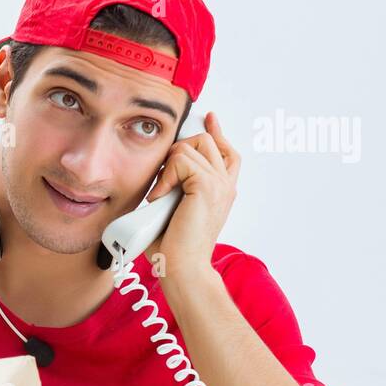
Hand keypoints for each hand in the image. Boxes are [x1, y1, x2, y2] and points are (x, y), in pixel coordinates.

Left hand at [144, 111, 240, 279]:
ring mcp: (219, 184)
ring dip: (168, 167)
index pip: (226, 152)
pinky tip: (159, 199)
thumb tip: (159, 179)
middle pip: (204, 141)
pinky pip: (181, 160)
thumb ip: (176, 189)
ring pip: (191, 146)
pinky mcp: (208, 186)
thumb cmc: (172, 247)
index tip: (209, 118)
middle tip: (163, 180)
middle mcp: (226, 185)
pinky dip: (164, 177)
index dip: (217, 132)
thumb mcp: (174, 209)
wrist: (181, 267)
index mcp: (222, 190)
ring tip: (161, 195)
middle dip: (177, 151)